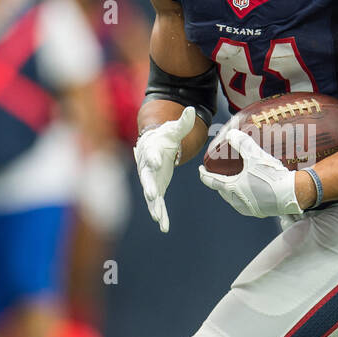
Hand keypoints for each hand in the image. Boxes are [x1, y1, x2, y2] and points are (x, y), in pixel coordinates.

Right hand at [134, 105, 195, 232]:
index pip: (150, 155)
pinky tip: (164, 227)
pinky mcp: (156, 189)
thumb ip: (182, 123)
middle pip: (147, 178)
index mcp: (151, 152)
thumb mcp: (174, 130)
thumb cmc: (164, 137)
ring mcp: (150, 181)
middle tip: (153, 195)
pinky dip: (161, 215)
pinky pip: (158, 204)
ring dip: (154, 207)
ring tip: (158, 218)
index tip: (156, 163)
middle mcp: (147, 168)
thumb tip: (190, 109)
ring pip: (151, 195)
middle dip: (150, 187)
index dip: (152, 158)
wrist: (154, 146)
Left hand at [198, 130, 301, 218]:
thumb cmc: (271, 176)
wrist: (291, 193)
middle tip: (220, 172)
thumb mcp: (255, 156)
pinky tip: (250, 188)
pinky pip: (246, 202)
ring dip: (232, 189)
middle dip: (219, 182)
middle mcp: (237, 201)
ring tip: (236, 179)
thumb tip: (231, 133)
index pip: (212, 181)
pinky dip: (244, 194)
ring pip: (234, 198)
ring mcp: (249, 208)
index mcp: (232, 189)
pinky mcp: (259, 211)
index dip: (204, 175)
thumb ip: (242, 143)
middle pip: (222, 190)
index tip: (200, 170)